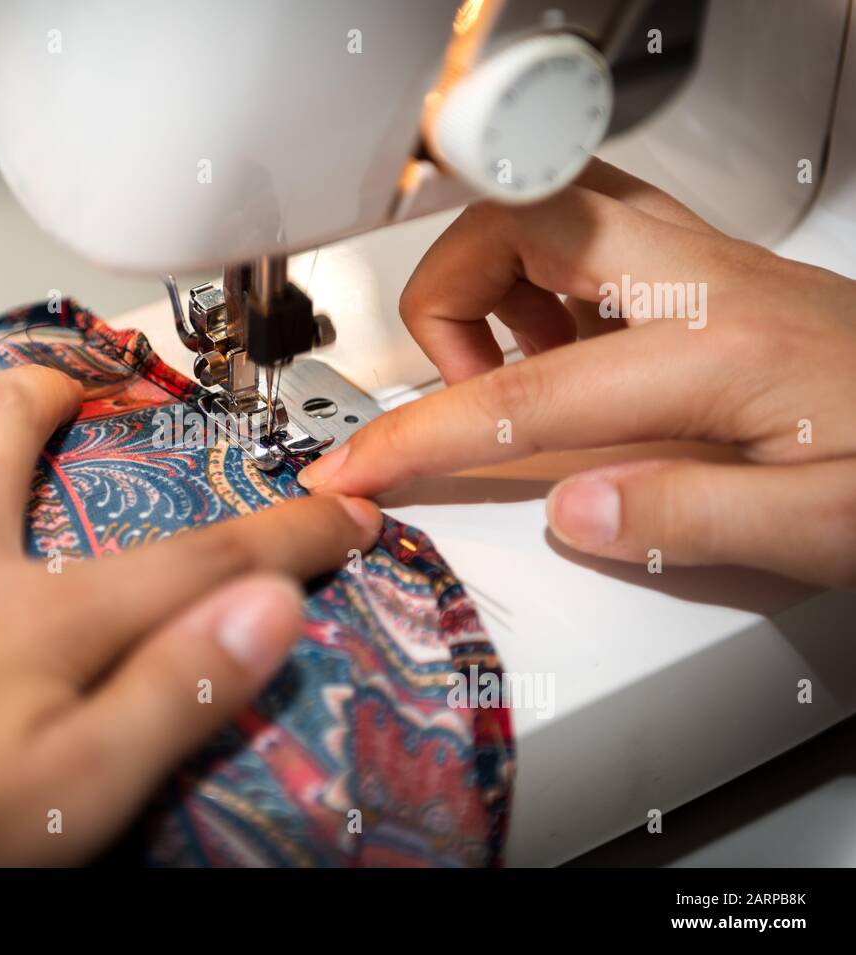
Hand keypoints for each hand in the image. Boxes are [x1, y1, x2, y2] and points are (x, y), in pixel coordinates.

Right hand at [298, 159, 855, 586]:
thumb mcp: (824, 530)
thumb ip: (683, 522)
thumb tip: (569, 510)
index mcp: (716, 351)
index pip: (523, 394)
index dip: (422, 435)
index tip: (359, 465)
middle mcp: (699, 279)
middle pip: (514, 220)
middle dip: (447, 298)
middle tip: (460, 383)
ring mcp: (700, 261)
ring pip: (542, 211)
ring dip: (494, 285)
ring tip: (518, 371)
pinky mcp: (702, 267)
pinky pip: (579, 239)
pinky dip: (540, 292)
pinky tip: (575, 360)